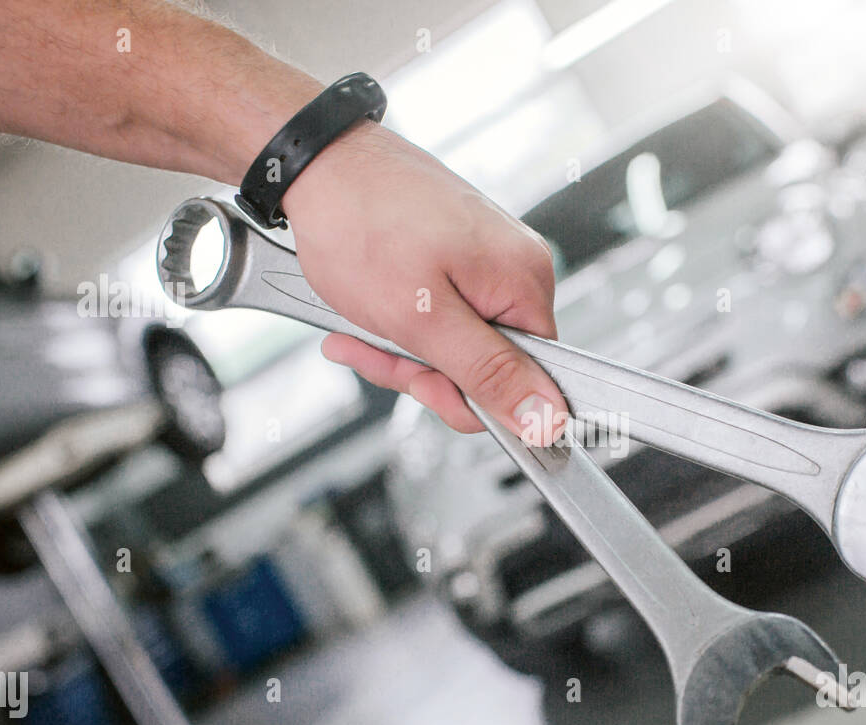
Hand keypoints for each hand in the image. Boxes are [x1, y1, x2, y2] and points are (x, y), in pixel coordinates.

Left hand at [281, 123, 567, 444]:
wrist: (317, 163)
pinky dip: (401, 322)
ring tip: (364, 327)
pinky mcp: (459, 254)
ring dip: (404, 348)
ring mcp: (487, 258)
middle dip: (427, 370)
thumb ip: (488, 375)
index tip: (424, 385)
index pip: (530, 379)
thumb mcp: (423, 320)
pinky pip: (441, 314)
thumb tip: (548, 420)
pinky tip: (367, 312)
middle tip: (383, 348)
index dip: (472, 396)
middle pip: (489, 364)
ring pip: (457, 343)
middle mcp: (517, 267)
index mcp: (525, 283)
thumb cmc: (361, 223)